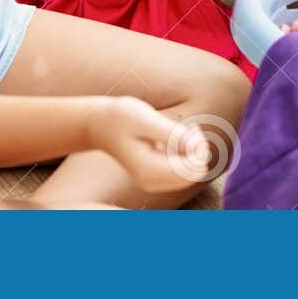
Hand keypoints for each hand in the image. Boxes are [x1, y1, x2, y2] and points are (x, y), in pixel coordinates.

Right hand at [88, 98, 213, 191]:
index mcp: (150, 170)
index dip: (199, 148)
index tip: (191, 127)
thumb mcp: (146, 118)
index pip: (192, 169)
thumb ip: (172, 134)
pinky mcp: (153, 177)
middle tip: (189, 127)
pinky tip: (173, 136)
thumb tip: (198, 147)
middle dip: (197, 150)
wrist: (98, 123)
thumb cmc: (119, 116)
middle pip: (193, 174)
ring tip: (180, 129)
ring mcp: (152, 182)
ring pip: (189, 174)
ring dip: (191, 151)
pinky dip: (183, 154)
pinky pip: (179, 171)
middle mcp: (151, 182)